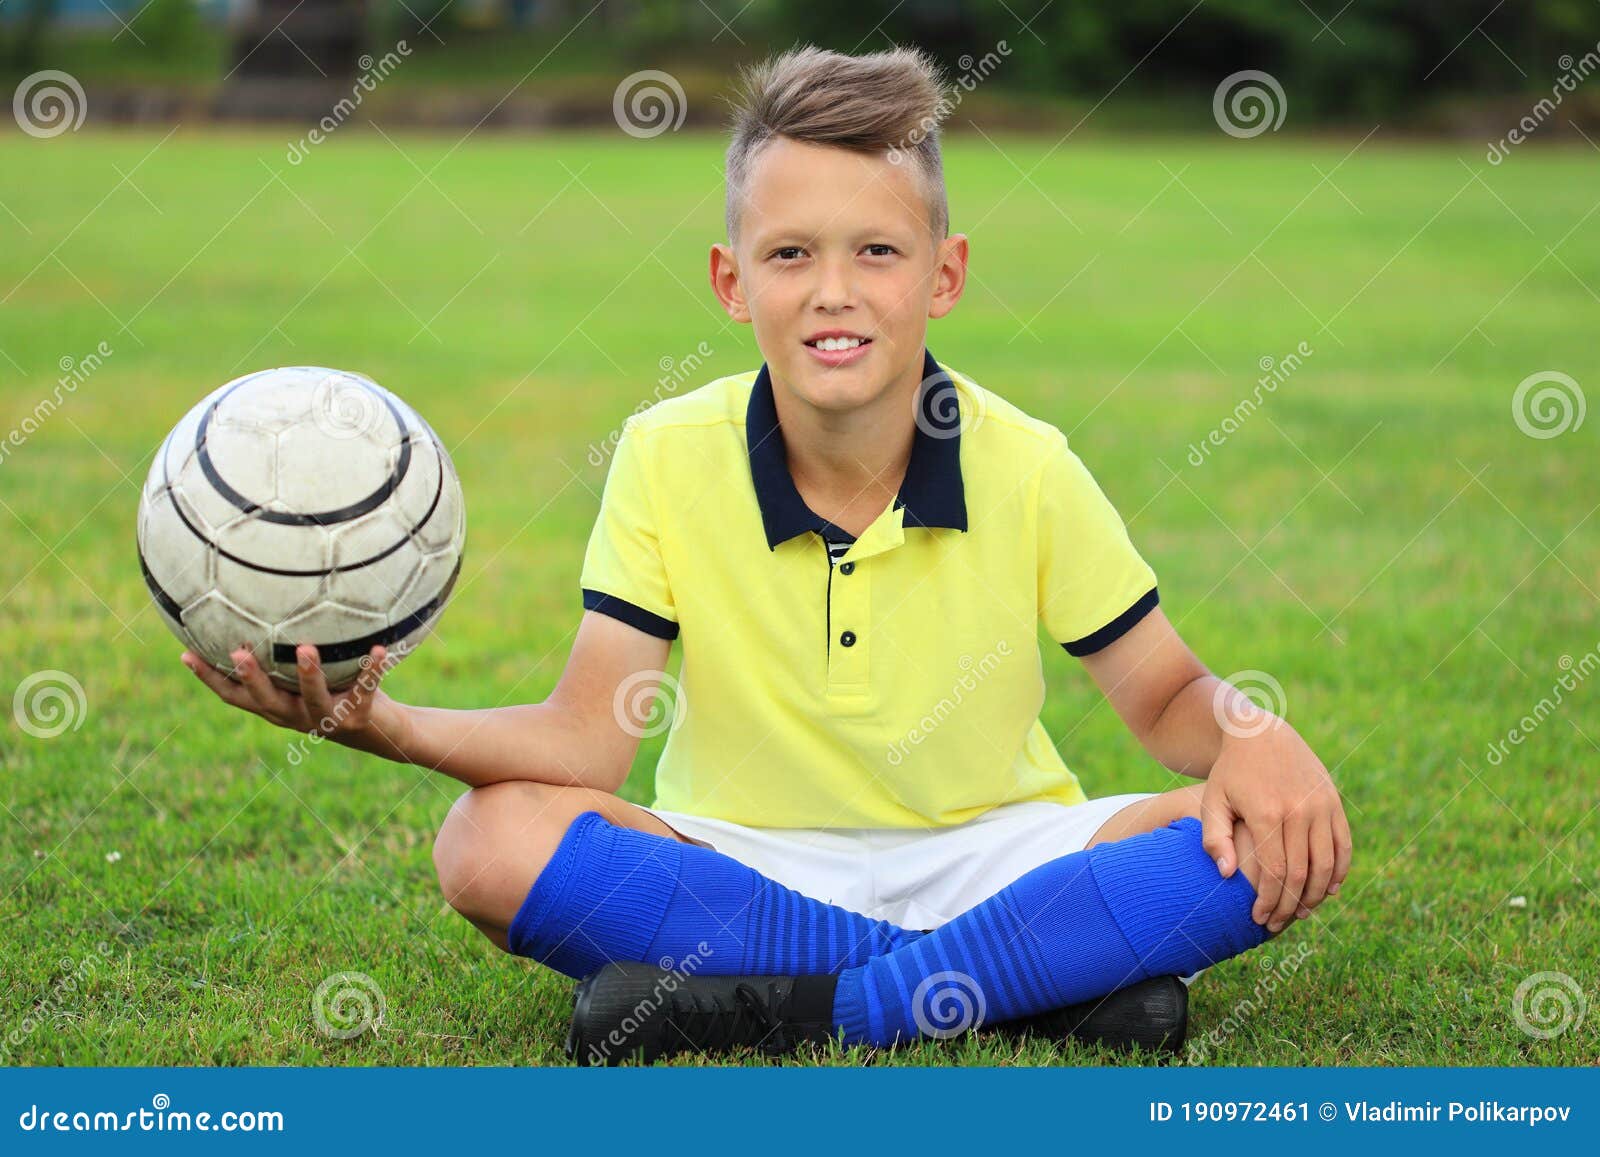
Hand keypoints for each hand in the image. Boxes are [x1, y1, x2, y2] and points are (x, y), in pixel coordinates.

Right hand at [181, 643, 401, 750]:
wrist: (381, 731)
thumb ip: (285, 656)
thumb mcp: (305, 677)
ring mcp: (326, 719)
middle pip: (266, 700)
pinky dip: (372, 669)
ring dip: (309, 674)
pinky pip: (365, 689)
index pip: (235, 695)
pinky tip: (378, 648)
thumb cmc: (338, 693)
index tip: (185, 654)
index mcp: (277, 706)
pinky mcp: (357, 717)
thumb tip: (269, 609)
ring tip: (306, 649)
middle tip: (237, 653)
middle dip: (251, 677)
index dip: (210, 678)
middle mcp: (295, 715)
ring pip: (313, 698)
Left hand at [1200, 718, 1352, 932]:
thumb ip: (1215, 838)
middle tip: (1278, 924)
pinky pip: (1343, 845)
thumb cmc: (1229, 773)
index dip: (1269, 902)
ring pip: (1326, 865)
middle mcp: (1298, 810)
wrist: (1260, 733)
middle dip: (1289, 906)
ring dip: (1316, 895)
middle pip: (1301, 874)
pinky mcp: (1334, 802)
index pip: (1274, 873)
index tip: (1259, 920)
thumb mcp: (1212, 801)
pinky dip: (1339, 871)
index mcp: (1267, 813)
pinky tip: (1327, 890)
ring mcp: (1321, 805)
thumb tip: (1227, 875)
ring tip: (1300, 913)